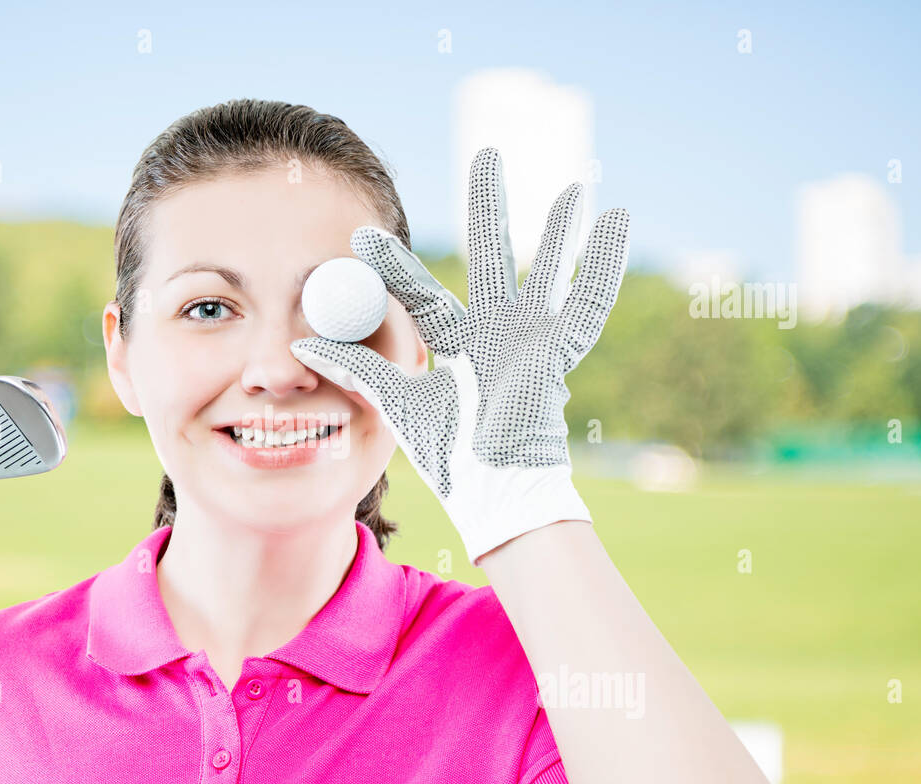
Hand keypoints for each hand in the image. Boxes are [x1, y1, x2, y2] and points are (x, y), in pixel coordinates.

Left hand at [290, 147, 629, 563]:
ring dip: (559, 232)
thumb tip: (301, 343)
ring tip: (573, 186)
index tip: (362, 234)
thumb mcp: (400, 408)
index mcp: (451, 343)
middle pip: (490, 258)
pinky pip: (588, 306)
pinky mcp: (559, 356)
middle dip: (489, 207)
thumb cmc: (449, 457)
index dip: (393, 265)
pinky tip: (618, 225)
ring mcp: (529, 342)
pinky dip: (605, 268)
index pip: (419, 293)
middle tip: (489, 152)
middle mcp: (492, 333)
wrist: (497, 495)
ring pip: (545, 274)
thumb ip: (360, 371)